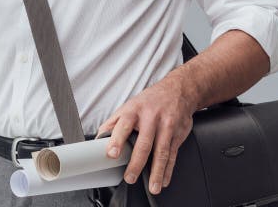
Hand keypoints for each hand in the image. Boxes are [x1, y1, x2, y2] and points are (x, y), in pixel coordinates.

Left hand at [96, 73, 195, 195]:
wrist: (178, 91)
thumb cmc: (150, 101)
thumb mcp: (129, 105)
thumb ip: (114, 122)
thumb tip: (99, 138)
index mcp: (134, 110)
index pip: (123, 125)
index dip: (117, 140)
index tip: (112, 154)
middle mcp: (151, 118)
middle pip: (144, 143)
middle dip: (136, 163)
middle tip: (130, 177)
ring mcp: (166, 126)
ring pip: (161, 151)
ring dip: (157, 172)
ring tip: (153, 186)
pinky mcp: (178, 134)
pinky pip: (173, 154)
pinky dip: (169, 170)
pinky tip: (164, 180)